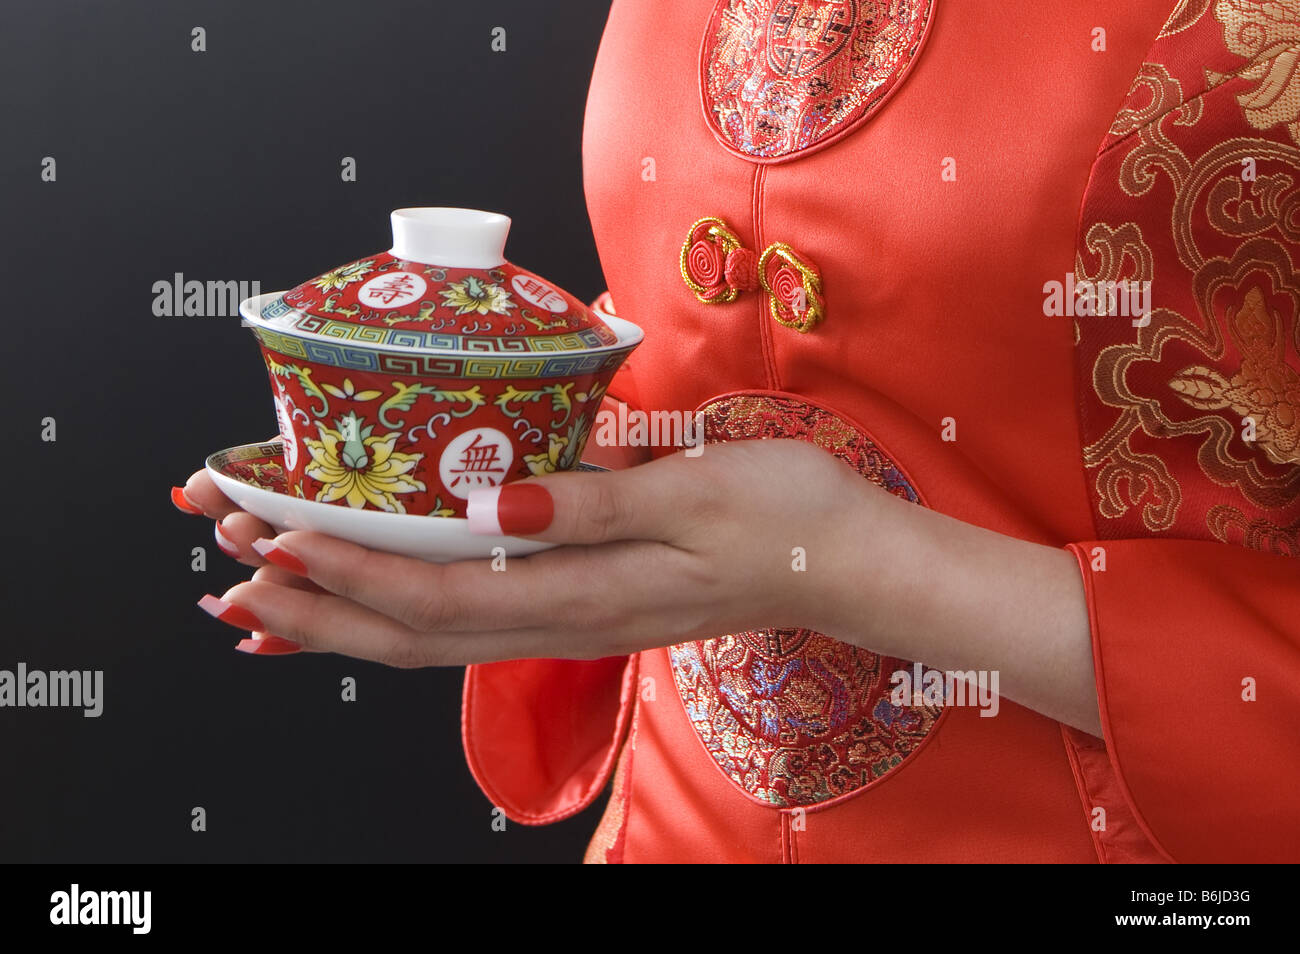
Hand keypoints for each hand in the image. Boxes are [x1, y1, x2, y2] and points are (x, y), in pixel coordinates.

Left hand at [191, 439, 869, 666]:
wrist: (850, 564)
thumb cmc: (789, 518)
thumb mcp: (699, 492)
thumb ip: (594, 504)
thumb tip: (493, 505)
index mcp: (588, 590)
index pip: (440, 593)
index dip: (350, 570)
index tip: (274, 534)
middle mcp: (567, 619)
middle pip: (413, 632)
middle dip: (315, 604)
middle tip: (228, 569)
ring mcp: (574, 620)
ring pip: (433, 637)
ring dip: (343, 617)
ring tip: (264, 597)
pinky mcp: (583, 605)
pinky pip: (469, 626)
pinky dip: (400, 619)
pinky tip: (370, 609)